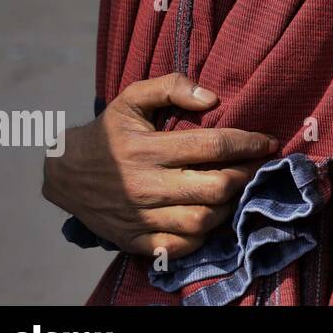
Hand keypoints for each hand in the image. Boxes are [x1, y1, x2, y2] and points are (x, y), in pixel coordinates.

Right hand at [42, 72, 277, 258]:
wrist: (64, 173)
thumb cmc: (109, 132)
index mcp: (148, 148)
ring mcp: (140, 217)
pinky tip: (213, 216)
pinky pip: (181, 245)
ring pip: (204, 220)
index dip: (249, 144)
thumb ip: (171, 87)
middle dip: (247, 176)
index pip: (213, 146)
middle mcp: (146, 185)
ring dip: (231, 206)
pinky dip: (205, 235)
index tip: (269, 143)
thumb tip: (212, 99)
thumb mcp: (132, 98)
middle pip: (217, 187)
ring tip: (239, 190)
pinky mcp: (134, 240)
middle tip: (260, 167)